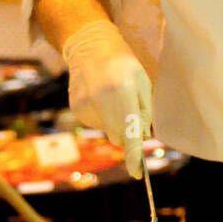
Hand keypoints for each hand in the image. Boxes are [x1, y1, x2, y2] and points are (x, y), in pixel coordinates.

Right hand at [61, 19, 152, 178]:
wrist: (91, 49)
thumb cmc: (125, 66)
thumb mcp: (143, 83)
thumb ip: (144, 111)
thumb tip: (142, 137)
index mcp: (121, 92)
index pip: (129, 130)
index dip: (133, 155)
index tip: (137, 172)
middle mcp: (100, 102)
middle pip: (120, 136)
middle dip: (130, 134)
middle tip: (134, 114)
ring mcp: (85, 107)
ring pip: (109, 131)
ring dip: (117, 123)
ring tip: (115, 99)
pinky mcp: (77, 110)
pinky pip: (97, 124)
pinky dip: (104, 118)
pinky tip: (102, 99)